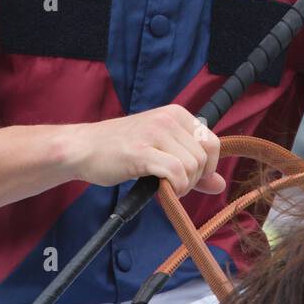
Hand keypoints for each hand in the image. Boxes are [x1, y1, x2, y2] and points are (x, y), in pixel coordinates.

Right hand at [68, 103, 225, 197]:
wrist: (84, 148)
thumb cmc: (121, 150)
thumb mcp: (162, 151)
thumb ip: (192, 166)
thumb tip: (220, 184)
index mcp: (176, 114)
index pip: (212, 143)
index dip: (206, 167)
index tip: (188, 177)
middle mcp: (168, 118)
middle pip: (203, 158)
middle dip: (194, 179)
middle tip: (174, 185)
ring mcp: (154, 133)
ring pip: (191, 166)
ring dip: (183, 185)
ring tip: (164, 186)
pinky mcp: (141, 151)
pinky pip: (175, 173)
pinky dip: (174, 188)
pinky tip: (160, 189)